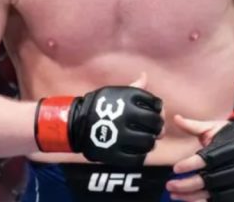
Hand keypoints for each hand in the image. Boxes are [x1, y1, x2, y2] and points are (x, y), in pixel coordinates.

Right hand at [35, 72, 163, 166]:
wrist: (74, 124)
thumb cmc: (99, 106)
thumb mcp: (114, 93)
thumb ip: (134, 87)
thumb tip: (145, 75)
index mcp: (127, 98)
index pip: (155, 104)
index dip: (158, 109)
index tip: (155, 112)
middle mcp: (126, 116)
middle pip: (155, 123)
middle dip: (158, 126)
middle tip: (155, 129)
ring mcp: (121, 136)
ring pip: (149, 142)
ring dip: (150, 142)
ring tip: (146, 140)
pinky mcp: (115, 154)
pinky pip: (137, 158)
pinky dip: (140, 155)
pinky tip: (137, 150)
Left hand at [167, 102, 233, 201]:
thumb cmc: (231, 133)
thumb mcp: (213, 126)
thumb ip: (193, 125)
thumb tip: (175, 118)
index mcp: (231, 148)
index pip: (208, 159)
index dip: (191, 165)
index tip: (176, 168)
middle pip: (209, 180)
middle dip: (187, 185)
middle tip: (170, 185)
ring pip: (214, 193)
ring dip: (192, 196)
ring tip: (175, 195)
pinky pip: (223, 200)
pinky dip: (206, 201)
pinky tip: (191, 200)